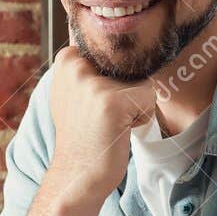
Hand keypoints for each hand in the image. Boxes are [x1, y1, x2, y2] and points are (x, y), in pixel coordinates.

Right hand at [46, 47, 157, 203]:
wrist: (78, 174)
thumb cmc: (84, 134)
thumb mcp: (76, 91)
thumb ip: (92, 67)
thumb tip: (122, 41)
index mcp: (67, 58)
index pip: (117, 52)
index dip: (116, 79)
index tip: (97, 103)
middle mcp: (76, 65)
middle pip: (132, 66)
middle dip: (127, 92)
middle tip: (103, 117)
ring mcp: (92, 83)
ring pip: (142, 83)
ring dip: (136, 106)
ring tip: (112, 124)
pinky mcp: (112, 102)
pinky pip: (149, 98)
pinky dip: (143, 118)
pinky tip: (119, 131)